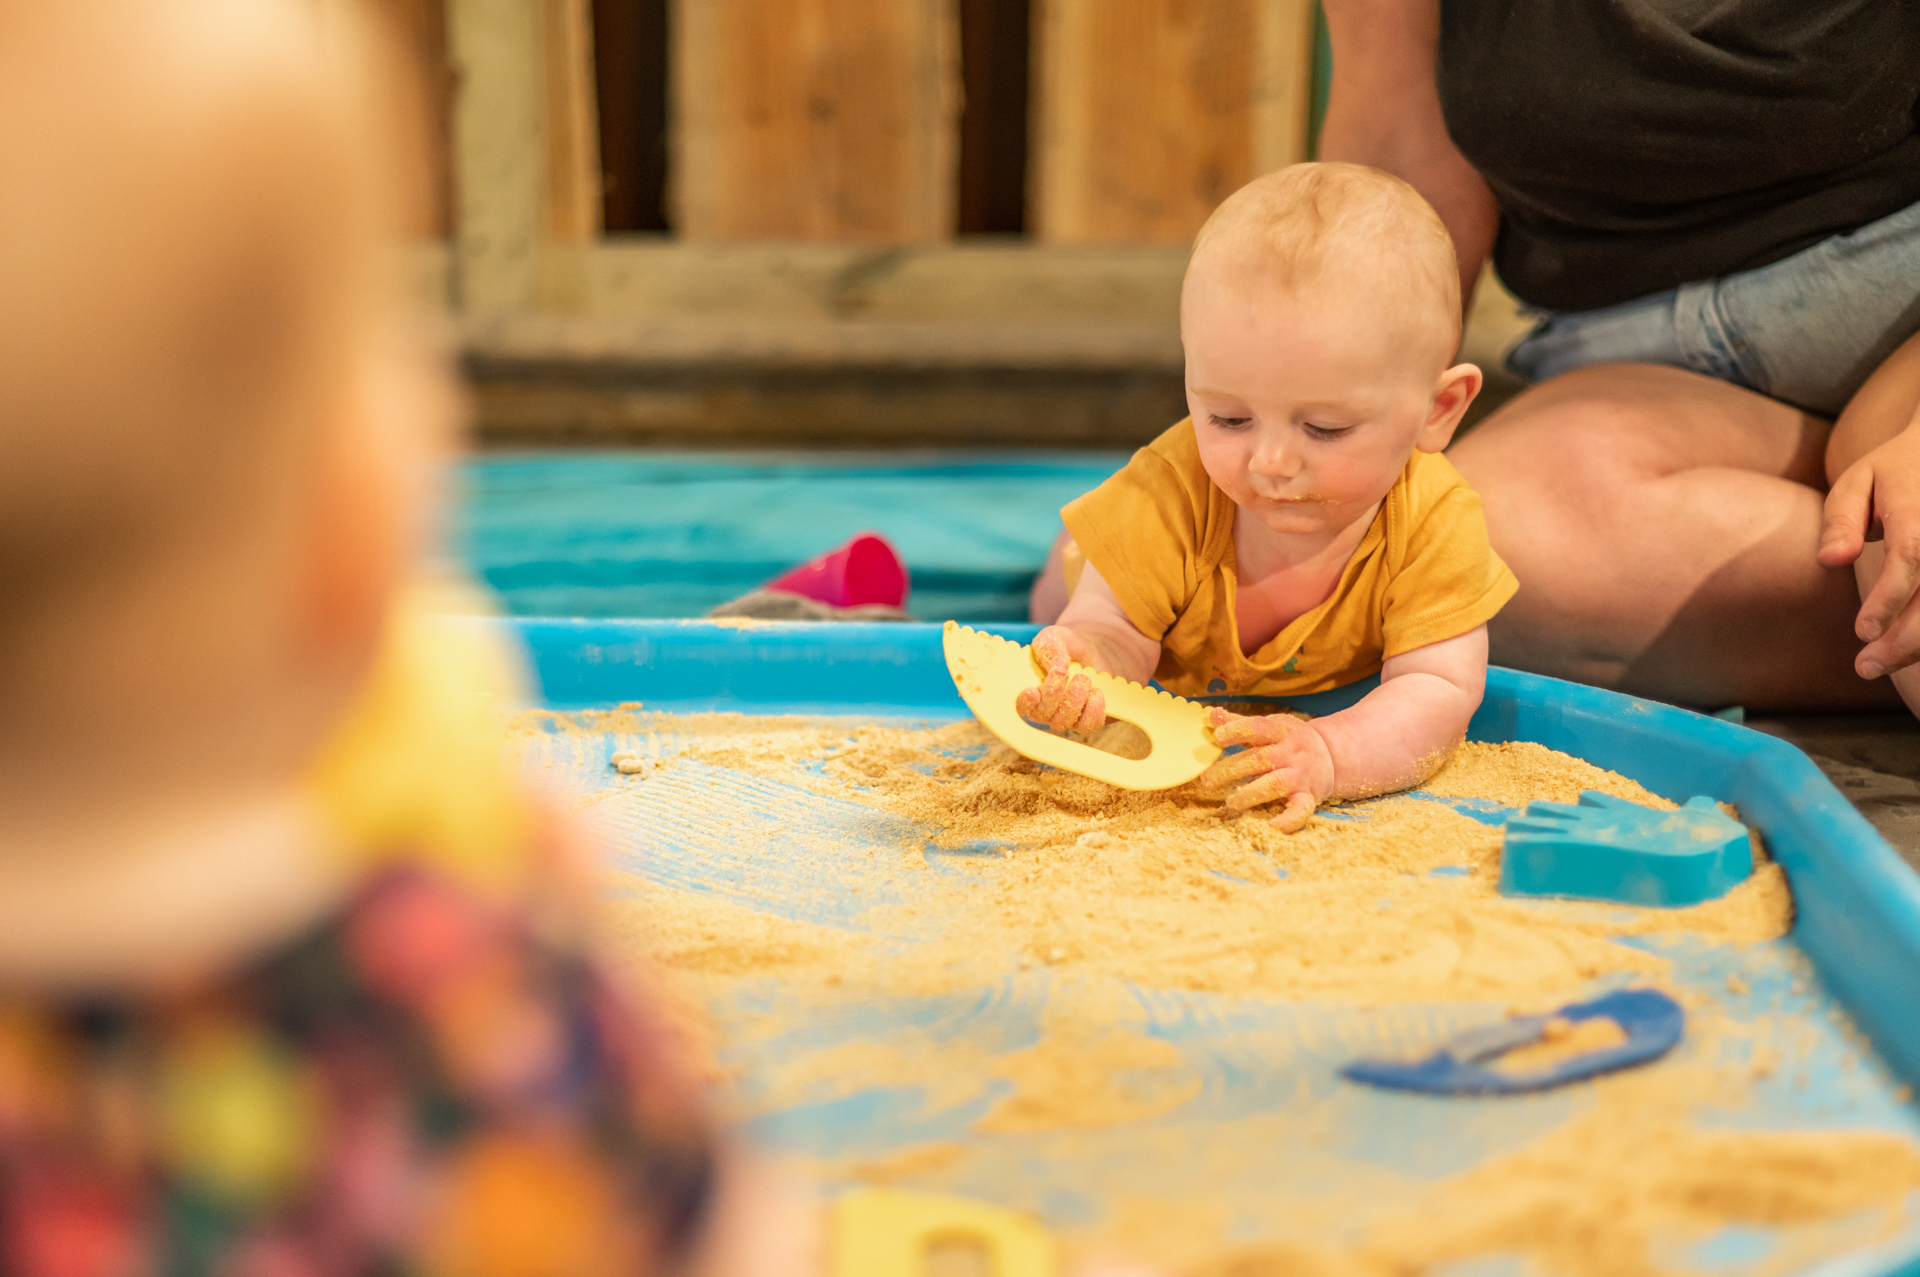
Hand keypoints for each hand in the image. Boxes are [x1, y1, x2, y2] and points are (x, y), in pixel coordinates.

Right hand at [1014, 625, 1108, 733]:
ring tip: (1083, 677)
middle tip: (1064, 671)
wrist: (1091, 654)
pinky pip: (1087, 726)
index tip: (1032, 690)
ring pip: (1064, 721)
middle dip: (1053, 692)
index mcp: (1030, 690)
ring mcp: (1064, 718)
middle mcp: (1044, 709)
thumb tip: (1058, 666)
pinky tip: (1095, 691)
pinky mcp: (1085, 721)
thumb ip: (1050, 647)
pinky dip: (1094, 708)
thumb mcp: (1055, 637)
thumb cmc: (1066, 648)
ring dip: (1075, 697)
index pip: (1020, 706)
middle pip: (1042, 714)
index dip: (1024, 703)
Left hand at [1199, 709, 1335, 832]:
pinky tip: (1270, 827)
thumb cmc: (1290, 739)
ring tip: (1230, 801)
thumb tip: (1212, 715)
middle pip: (1259, 760)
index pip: (1258, 727)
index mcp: (1280, 732)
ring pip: (1275, 785)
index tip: (1218, 736)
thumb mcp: (1271, 725)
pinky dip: (1287, 821)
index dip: (1237, 730)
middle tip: (1207, 780)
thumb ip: (1240, 722)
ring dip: (1250, 794)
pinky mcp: (1308, 796)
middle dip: (1231, 770)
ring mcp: (1300, 776)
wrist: (1331, 755)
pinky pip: (1300, 811)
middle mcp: (1290, 753)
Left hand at [1820, 425, 1919, 677]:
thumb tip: (1830, 560)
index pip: (1911, 554)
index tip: (1863, 633)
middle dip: (1906, 639)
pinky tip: (1906, 651)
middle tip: (1865, 668)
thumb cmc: (1892, 472)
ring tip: (1879, 666)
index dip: (1889, 598)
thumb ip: (1842, 520)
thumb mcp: (1857, 482)